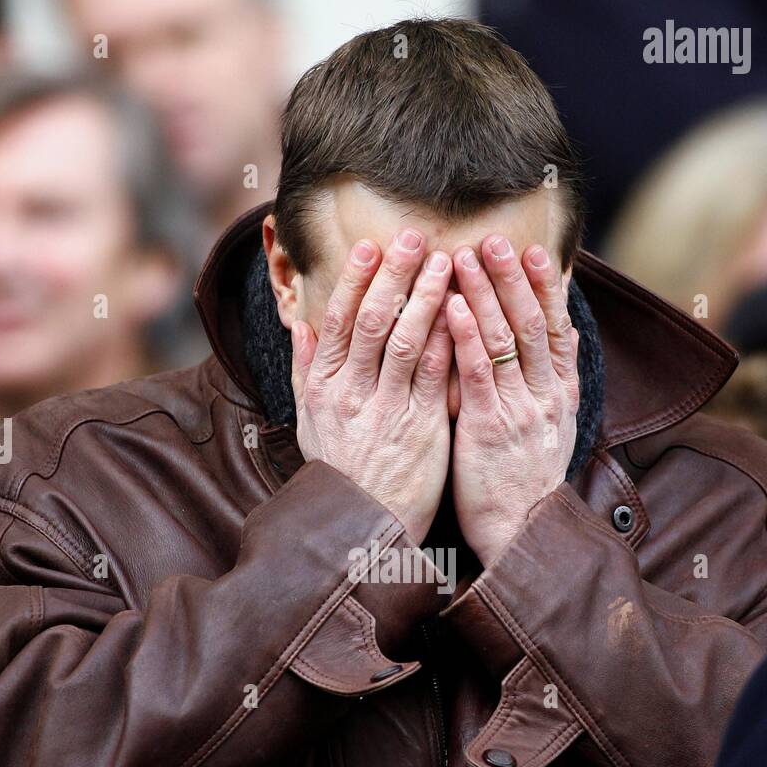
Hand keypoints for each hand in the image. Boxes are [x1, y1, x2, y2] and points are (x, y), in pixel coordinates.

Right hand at [290, 229, 452, 545]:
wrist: (365, 529)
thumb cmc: (342, 474)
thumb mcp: (310, 425)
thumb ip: (305, 372)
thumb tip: (300, 325)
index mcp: (322, 390)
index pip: (338, 322)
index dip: (354, 280)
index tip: (370, 247)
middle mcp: (350, 396)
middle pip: (372, 321)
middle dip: (395, 275)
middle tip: (415, 237)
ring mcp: (387, 411)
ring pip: (406, 340)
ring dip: (428, 297)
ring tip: (448, 262)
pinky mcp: (421, 428)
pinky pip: (435, 374)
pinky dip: (449, 338)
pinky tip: (466, 310)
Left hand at [446, 237, 579, 567]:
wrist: (522, 535)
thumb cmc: (525, 484)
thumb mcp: (554, 430)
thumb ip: (555, 384)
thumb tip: (564, 337)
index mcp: (561, 395)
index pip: (557, 328)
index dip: (547, 288)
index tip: (536, 251)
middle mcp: (546, 396)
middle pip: (533, 323)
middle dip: (514, 278)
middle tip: (496, 239)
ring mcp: (520, 410)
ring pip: (506, 340)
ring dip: (486, 294)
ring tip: (466, 257)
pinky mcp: (489, 428)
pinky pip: (479, 373)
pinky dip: (468, 336)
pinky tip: (453, 307)